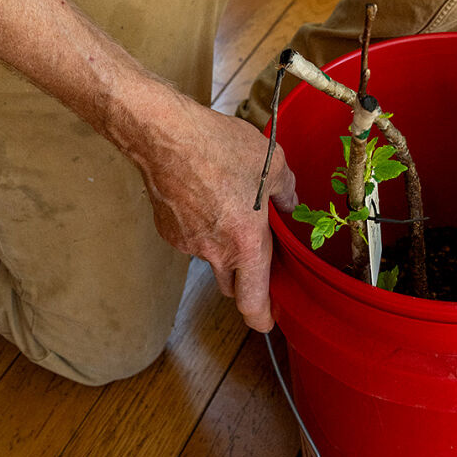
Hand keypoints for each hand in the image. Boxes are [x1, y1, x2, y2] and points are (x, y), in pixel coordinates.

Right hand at [117, 81, 297, 331]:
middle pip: (232, 285)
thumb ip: (286, 190)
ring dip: (222, 245)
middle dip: (245, 278)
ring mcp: (189, 244)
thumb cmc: (220, 147)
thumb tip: (291, 204)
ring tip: (227, 205)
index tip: (271, 319)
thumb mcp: (271, 163)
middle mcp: (216, 252)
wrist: (166, 137)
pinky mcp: (169, 232)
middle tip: (257, 252)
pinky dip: (200, 226)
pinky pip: (191, 238)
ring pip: (211, 257)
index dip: (263, 318)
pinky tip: (203, 195)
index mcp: (246, 243)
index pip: (253, 302)